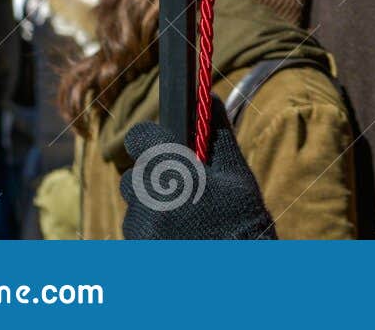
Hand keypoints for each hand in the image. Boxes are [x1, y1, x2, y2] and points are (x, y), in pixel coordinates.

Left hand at [120, 97, 276, 239]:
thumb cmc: (241, 221)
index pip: (139, 137)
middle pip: (133, 177)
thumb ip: (216, 133)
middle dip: (153, 181)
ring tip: (184, 222)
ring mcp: (138, 232)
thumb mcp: (236, 175)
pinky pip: (135, 234)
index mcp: (172, 172)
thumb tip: (207, 95)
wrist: (234, 277)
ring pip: (134, 208)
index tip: (162, 146)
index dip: (150, 139)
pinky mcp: (134, 254)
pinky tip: (178, 239)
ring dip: (152, 209)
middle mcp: (148, 200)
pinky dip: (151, 234)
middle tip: (183, 193)